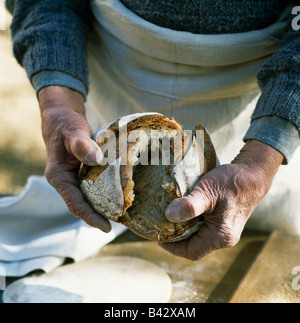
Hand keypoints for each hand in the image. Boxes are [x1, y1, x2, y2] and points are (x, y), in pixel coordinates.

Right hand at [39, 86, 110, 232]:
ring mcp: (73, 178)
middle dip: (99, 216)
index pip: (74, 203)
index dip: (90, 217)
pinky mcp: (81, 174)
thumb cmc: (65, 124)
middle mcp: (65, 181)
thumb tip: (96, 160)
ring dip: (102, 207)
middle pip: (82, 205)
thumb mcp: (73, 132)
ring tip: (122, 214)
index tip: (107, 227)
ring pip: (88, 198)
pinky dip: (104, 194)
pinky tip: (118, 195)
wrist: (61, 117)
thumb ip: (82, 145)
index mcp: (58, 176)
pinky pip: (92, 188)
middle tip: (120, 223)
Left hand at [160, 140, 282, 259]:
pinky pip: (204, 228)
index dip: (172, 247)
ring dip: (183, 229)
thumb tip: (169, 216)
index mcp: (221, 236)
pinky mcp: (224, 222)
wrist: (252, 173)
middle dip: (176, 238)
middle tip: (161, 225)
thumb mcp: (207, 192)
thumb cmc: (231, 182)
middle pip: (194, 246)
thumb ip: (189, 205)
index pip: (191, 252)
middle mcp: (224, 238)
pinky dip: (191, 222)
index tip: (158, 236)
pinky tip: (183, 211)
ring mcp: (225, 231)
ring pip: (198, 237)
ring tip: (169, 218)